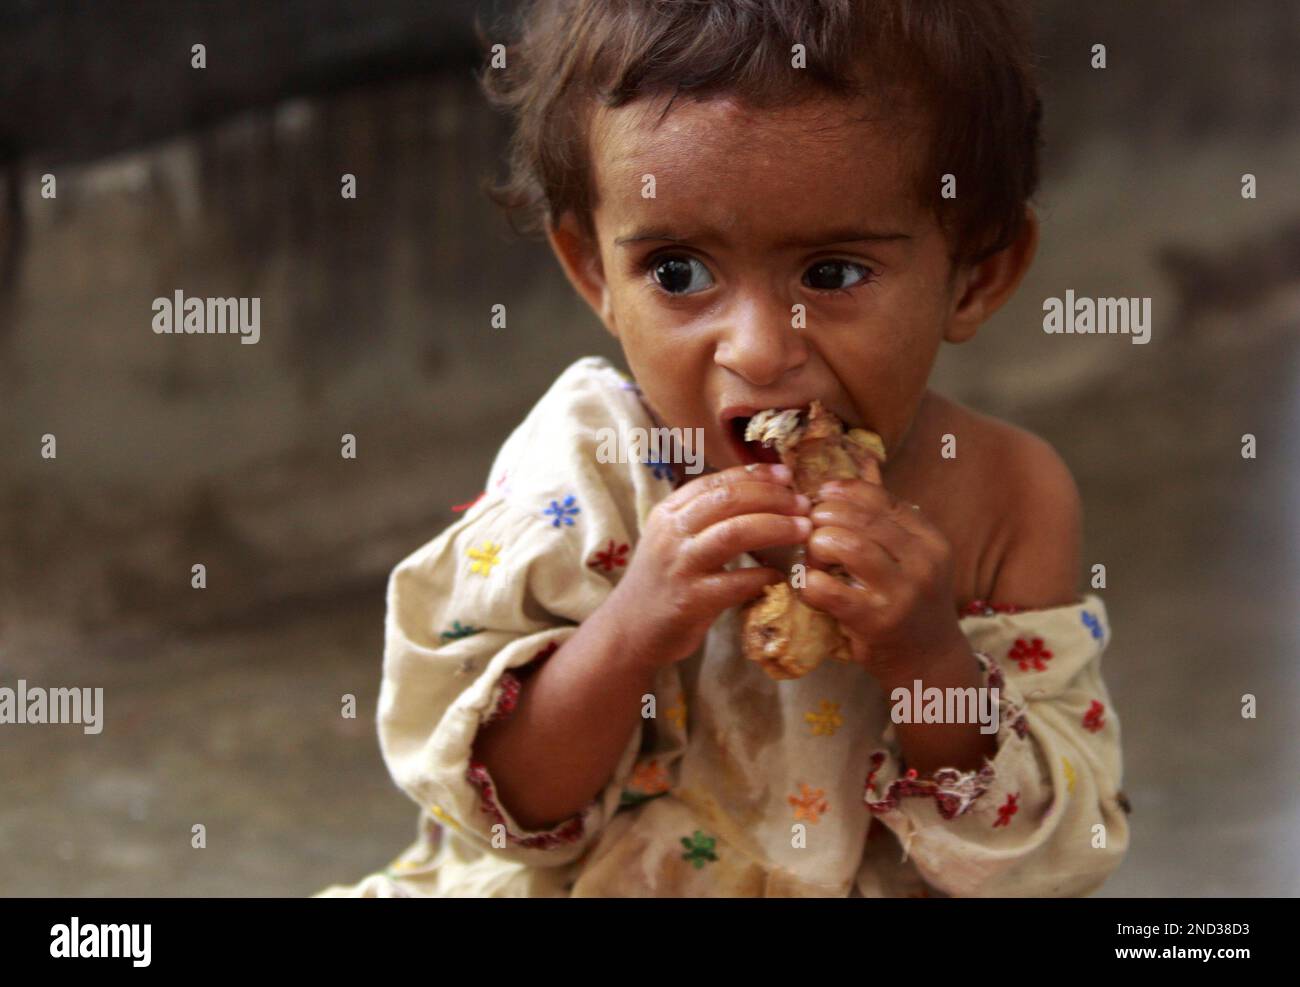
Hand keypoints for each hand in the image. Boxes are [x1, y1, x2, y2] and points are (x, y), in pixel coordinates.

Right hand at [609, 463, 810, 669]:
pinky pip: (736, 582)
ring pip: (734, 533)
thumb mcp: (675, 539)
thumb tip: (762, 491)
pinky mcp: (690, 600)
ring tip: (803, 530)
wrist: (630, 631)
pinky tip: (780, 576)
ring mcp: (679, 566)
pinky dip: (763, 576)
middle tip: (803, 505)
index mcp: (669, 512)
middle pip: (728, 500)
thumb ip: (707, 517)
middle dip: (773, 498)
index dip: (756, 475)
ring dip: (775, 528)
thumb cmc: (664, 582)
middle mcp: (671, 533)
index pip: (717, 481)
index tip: (787, 477)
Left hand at [798, 458, 965, 679]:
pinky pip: (828, 588)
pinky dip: (808, 582)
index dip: (841, 493)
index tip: (820, 499)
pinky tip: (809, 586)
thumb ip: (885, 518)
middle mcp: (923, 560)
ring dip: (816, 547)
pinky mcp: (877, 620)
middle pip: (858, 517)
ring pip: (845, 544)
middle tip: (809, 530)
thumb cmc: (909, 605)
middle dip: (823, 518)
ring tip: (813, 558)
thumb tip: (857, 467)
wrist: (928, 664)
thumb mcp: (910, 558)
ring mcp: (902, 591)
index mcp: (930, 539)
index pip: (879, 498)